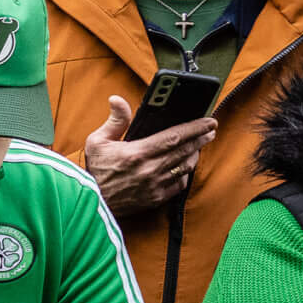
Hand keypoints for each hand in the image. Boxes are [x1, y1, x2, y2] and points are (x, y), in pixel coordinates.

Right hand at [84, 96, 215, 216]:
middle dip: (201, 138)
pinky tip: (184, 166)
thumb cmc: (94, 171)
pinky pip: (179, 185)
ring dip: (195, 155)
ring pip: (185, 167)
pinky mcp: (155, 198)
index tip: (208, 121)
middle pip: (185, 151)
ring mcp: (155, 185)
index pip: (175, 137)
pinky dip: (185, 174)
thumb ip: (114, 121)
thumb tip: (117, 100)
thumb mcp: (96, 141)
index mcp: (138, 153)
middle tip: (211, 130)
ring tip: (198, 146)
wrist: (91, 202)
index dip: (195, 128)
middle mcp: (150, 170)